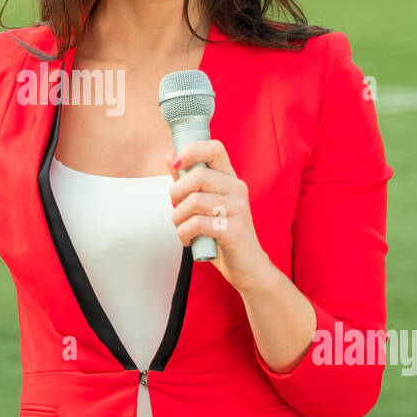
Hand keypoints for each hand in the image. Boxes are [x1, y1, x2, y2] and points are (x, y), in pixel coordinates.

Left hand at [166, 139, 273, 292]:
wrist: (247, 267)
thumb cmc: (222, 234)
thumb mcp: (205, 205)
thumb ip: (188, 181)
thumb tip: (169, 155)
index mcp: (230, 179)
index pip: (215, 149)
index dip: (192, 151)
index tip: (176, 164)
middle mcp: (237, 189)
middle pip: (198, 176)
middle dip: (176, 193)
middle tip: (176, 207)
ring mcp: (238, 209)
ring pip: (193, 202)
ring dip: (178, 218)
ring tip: (182, 228)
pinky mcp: (234, 230)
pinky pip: (197, 224)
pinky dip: (184, 233)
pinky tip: (188, 240)